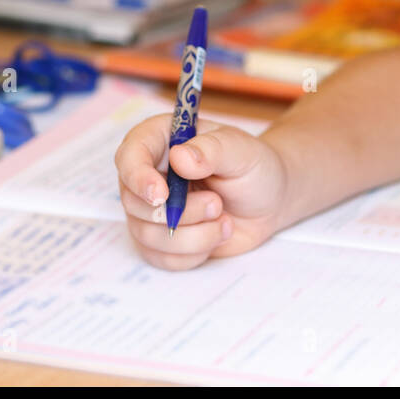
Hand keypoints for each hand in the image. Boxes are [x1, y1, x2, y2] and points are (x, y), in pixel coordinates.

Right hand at [114, 114, 289, 269]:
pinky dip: (194, 252)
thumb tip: (180, 158)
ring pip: (147, 235)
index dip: (138, 177)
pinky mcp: (161, 241)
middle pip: (133, 202)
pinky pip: (162, 258)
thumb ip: (213, 150)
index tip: (161, 195)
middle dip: (181, 212)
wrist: (269, 200)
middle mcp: (150, 175)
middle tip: (217, 204)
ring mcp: (152, 210)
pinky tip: (217, 234)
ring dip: (194, 235)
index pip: (130, 155)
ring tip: (223, 218)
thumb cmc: (254, 168)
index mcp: (162, 140)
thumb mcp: (242, 151)